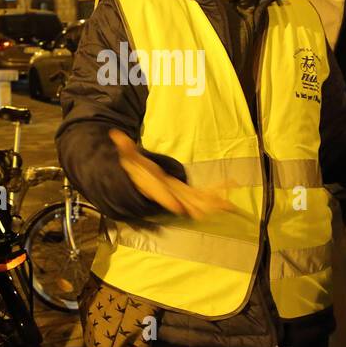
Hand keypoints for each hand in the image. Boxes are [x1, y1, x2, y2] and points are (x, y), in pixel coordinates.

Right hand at [109, 130, 237, 219]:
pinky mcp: (190, 193)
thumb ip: (125, 147)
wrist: (142, 183)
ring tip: (227, 206)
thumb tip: (115, 134)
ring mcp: (182, 195)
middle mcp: (170, 193)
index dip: (169, 202)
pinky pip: (204, 194)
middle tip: (208, 212)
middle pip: (183, 202)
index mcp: (156, 186)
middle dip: (195, 207)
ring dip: (210, 204)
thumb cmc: (137, 170)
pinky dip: (216, 193)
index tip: (178, 209)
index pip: (161, 195)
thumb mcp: (130, 158)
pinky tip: (230, 195)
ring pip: (197, 201)